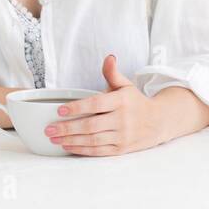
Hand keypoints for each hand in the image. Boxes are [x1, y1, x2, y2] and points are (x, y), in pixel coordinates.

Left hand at [45, 54, 167, 155]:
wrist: (158, 122)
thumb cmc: (136, 102)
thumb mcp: (126, 85)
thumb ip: (113, 73)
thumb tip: (109, 57)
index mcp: (121, 101)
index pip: (96, 104)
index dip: (77, 107)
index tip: (60, 110)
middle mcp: (122, 119)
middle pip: (91, 125)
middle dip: (68, 128)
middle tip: (49, 128)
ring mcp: (122, 136)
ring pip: (93, 140)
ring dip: (71, 140)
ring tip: (54, 138)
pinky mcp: (121, 149)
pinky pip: (99, 151)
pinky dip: (82, 150)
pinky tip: (68, 146)